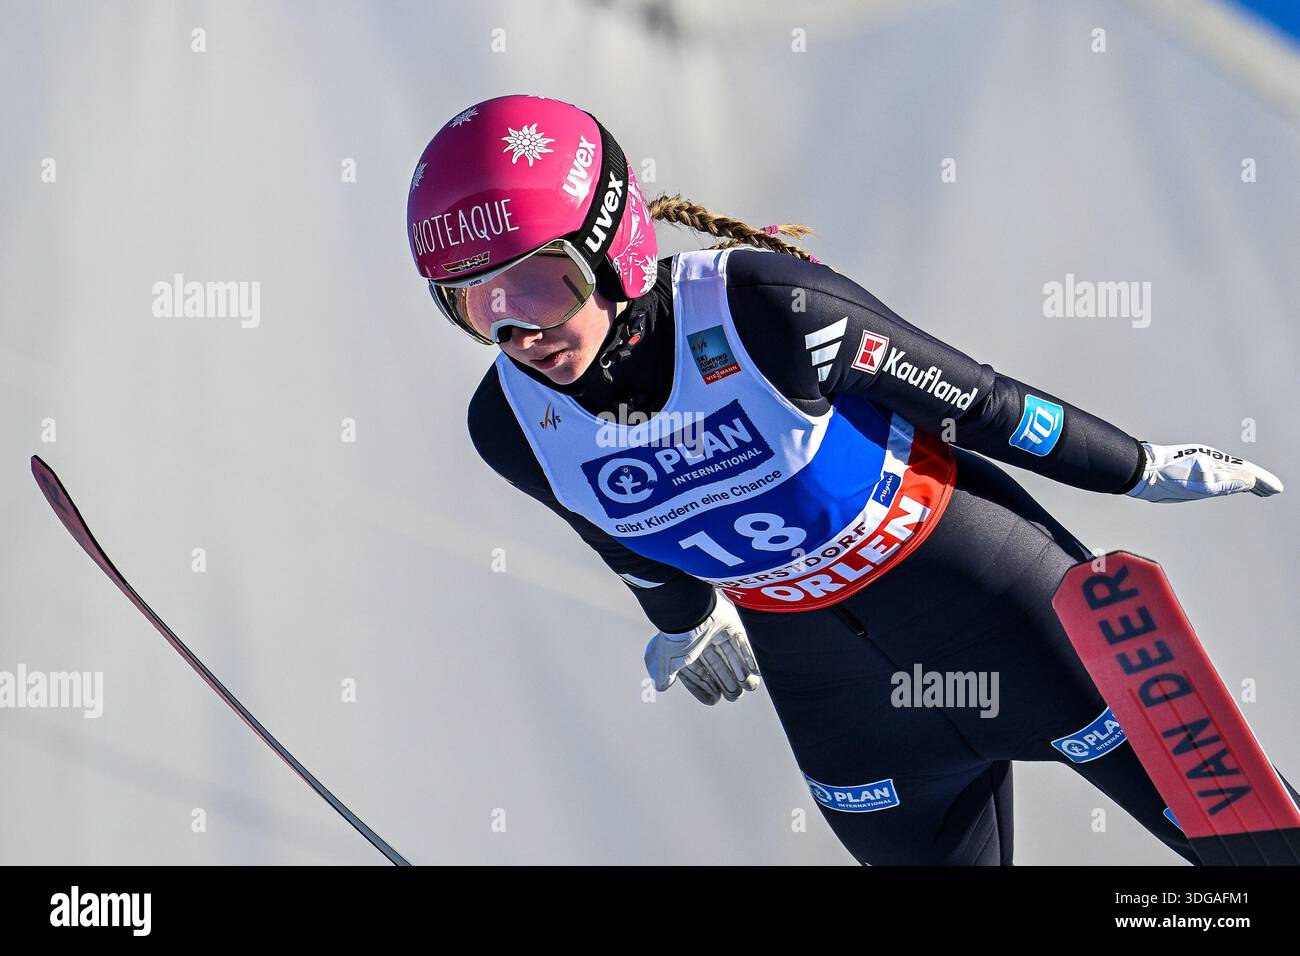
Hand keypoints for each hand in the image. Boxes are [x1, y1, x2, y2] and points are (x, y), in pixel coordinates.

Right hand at [644, 596, 759, 704]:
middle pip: (717, 666)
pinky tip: (756, 670)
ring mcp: (717, 632)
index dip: (705, 687)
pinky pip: (742, 641)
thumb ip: (664, 674)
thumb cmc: (676, 638)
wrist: (689, 612)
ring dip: (742, 672)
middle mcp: (702, 641)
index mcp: (686, 649)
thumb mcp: (667, 662)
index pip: (697, 672)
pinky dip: (750, 656)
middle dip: (728, 683)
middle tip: (735, 695)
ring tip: (750, 685)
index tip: (714, 700)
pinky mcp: (731, 623)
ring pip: (732, 656)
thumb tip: (659, 687)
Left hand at [1126, 442, 1283, 502]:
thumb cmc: (1165, 476)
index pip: (1246, 471)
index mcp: (1215, 463)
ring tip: (1258, 491)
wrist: (1140, 472)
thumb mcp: (1198, 483)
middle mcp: (1210, 463)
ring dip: (1246, 482)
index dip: (1263, 481)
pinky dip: (1229, 484)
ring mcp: (1201, 468)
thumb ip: (1224, 482)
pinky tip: (1230, 488)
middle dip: (1258, 481)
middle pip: (1241, 472)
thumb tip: (1250, 480)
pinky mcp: (1191, 474)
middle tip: (1273, 490)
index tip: (1278, 489)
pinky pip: (1217, 478)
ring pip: (1230, 474)